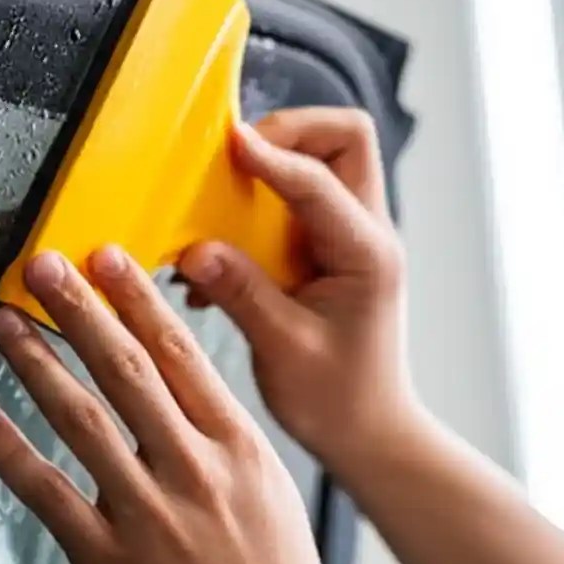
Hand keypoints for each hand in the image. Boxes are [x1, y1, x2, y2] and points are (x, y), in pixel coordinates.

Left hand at [0, 248, 329, 563]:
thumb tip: (181, 381)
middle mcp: (195, 472)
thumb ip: (222, 436)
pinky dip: (10, 451)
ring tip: (5, 322)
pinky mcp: (108, 560)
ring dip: (36, 363)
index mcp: (241, 450)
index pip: (182, 354)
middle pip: (126, 371)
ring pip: (81, 419)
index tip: (107, 258)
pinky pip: (48, 494)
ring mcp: (149, 516)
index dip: (137, 299)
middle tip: (43, 267)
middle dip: (79, 310)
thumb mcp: (270, 494)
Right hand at [176, 108, 416, 473]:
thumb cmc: (338, 399)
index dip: (272, 157)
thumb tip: (195, 250)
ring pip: (322, 158)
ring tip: (223, 193)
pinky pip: (296, 196)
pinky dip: (259, 199)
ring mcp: (348, 236)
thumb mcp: (284, 350)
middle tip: (236, 156)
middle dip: (289, 131)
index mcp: (366, 254)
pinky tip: (222, 245)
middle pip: (343, 138)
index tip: (230, 144)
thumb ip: (241, 293)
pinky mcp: (325, 247)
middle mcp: (366, 232)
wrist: (368, 431)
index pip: (320, 181)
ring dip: (273, 162)